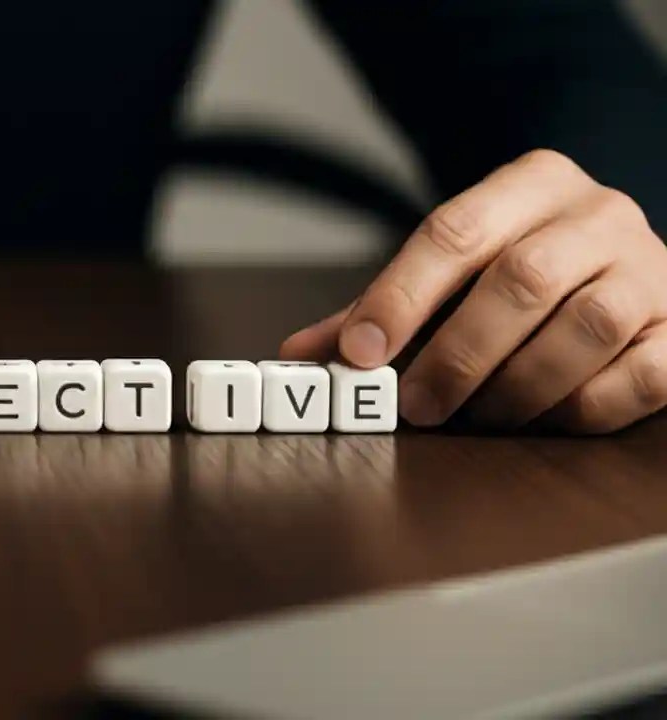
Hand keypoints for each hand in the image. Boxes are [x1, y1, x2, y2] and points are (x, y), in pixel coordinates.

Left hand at [281, 149, 666, 433]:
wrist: (621, 258)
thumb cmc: (520, 270)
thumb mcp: (451, 274)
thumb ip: (378, 310)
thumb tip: (296, 358)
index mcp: (531, 184)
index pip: (455, 231)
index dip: (400, 296)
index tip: (359, 353)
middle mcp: (599, 215)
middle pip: (522, 279)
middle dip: (457, 355)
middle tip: (417, 406)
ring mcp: (652, 269)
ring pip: (586, 327)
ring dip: (516, 387)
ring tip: (475, 418)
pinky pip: (640, 377)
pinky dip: (582, 407)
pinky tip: (543, 418)